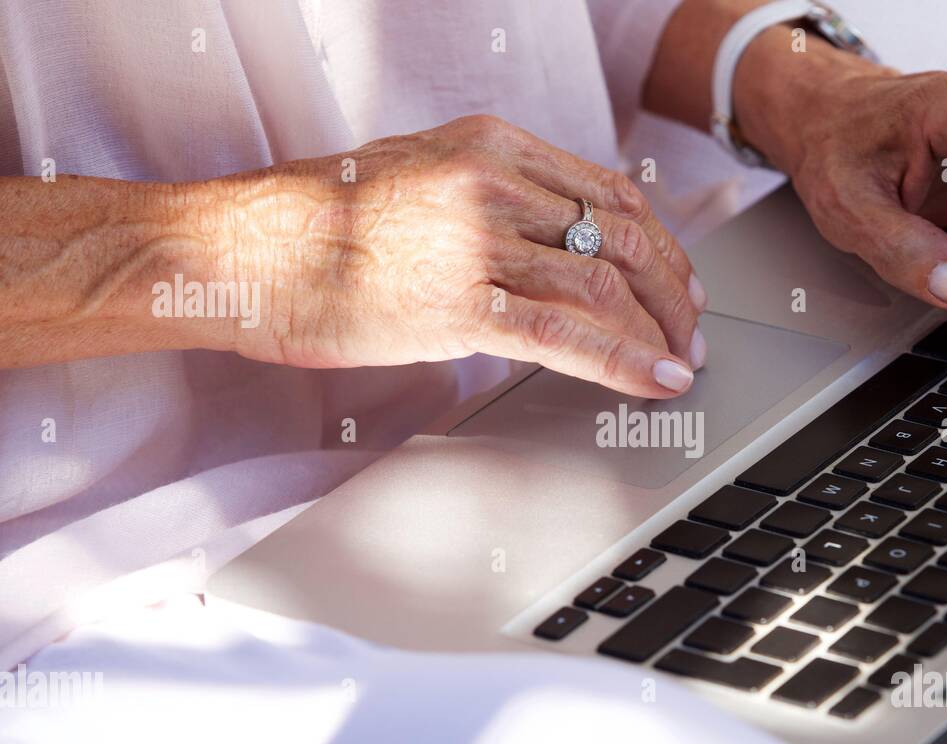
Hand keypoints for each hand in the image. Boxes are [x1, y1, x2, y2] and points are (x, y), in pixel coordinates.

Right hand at [235, 114, 706, 396]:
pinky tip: (654, 382)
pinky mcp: (458, 304)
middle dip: (673, 291)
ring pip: (606, 284)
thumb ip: (491, 199)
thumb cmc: (318, 223)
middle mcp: (494, 182)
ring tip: (679, 364)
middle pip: (623, 237)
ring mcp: (477, 241)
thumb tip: (548, 242)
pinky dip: (623, 362)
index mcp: (490, 145)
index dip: (660, 243)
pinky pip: (566, 335)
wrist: (241, 251)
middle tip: (692, 331)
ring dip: (657, 331)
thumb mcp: (420, 179)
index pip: (608, 192)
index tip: (680, 279)